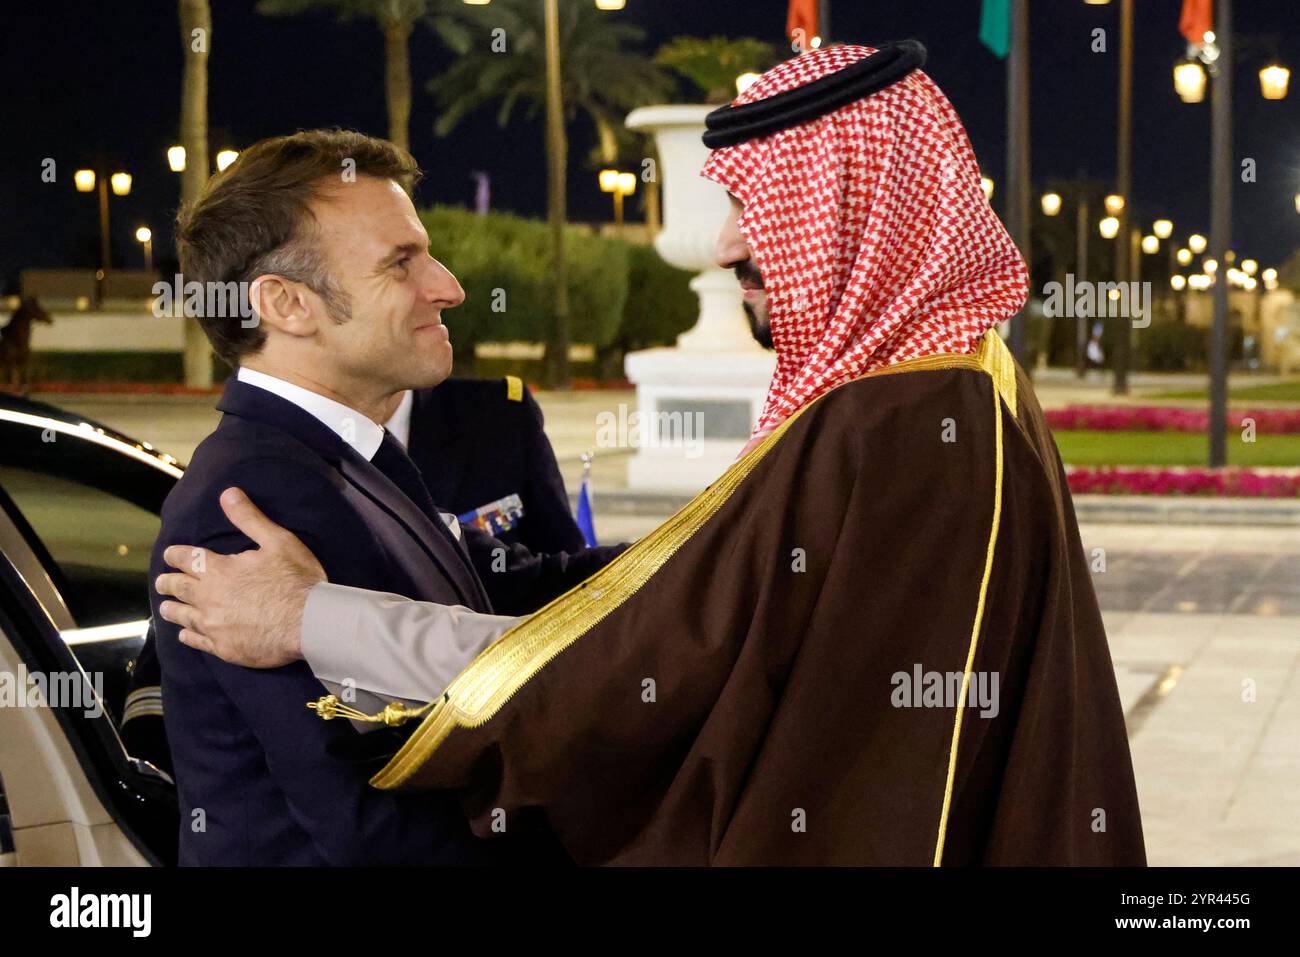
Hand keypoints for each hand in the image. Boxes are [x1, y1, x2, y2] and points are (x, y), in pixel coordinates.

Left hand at [155, 487, 325, 667]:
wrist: (309, 623)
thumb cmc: (297, 579)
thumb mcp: (277, 541)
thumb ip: (249, 518)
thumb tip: (228, 493)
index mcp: (219, 570)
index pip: (187, 559)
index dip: (175, 555)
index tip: (170, 555)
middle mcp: (209, 597)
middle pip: (178, 588)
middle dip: (168, 582)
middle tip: (162, 582)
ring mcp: (214, 625)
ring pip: (182, 616)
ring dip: (172, 609)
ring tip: (165, 607)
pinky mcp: (224, 647)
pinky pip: (197, 641)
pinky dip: (187, 635)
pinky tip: (185, 634)